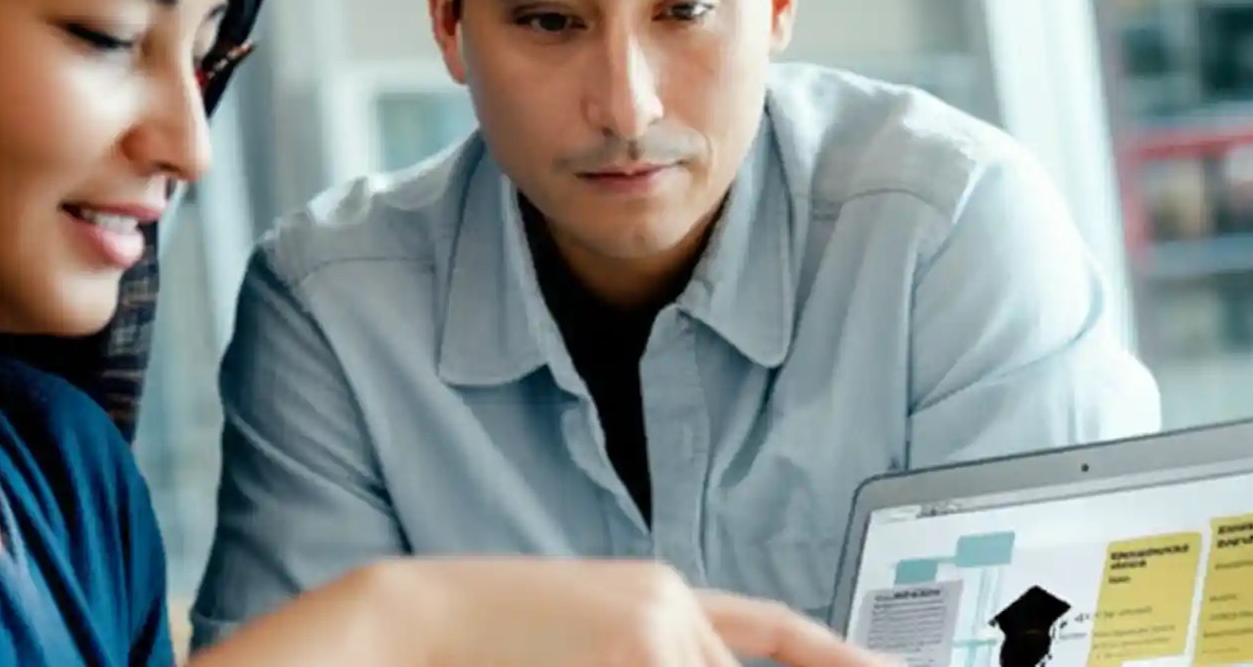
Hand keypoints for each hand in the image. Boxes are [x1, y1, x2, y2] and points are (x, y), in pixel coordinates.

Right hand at [189, 558, 894, 666]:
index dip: (834, 654)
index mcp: (663, 593)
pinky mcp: (640, 650)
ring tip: (570, 661)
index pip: (773, 628)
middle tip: (614, 666)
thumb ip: (658, 658)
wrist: (418, 617)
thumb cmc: (496, 641)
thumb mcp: (593, 642)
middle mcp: (673, 602)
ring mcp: (661, 626)